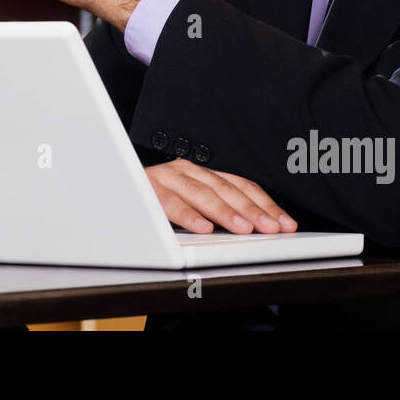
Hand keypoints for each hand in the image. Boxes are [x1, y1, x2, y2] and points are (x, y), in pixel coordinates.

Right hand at [146, 159, 297, 234]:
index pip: (242, 186)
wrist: (114, 190)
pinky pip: (169, 203)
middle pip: (227, 189)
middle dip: (252, 210)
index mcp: (203, 174)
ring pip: (202, 193)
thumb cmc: (156, 202)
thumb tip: (256, 228)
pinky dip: (187, 215)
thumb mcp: (192, 204)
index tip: (285, 224)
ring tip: (244, 228)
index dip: (265, 204)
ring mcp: (167, 178)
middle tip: (270, 228)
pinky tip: (203, 228)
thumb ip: (218, 211)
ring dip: (225, 211)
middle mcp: (187, 171)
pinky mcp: (147, 190)